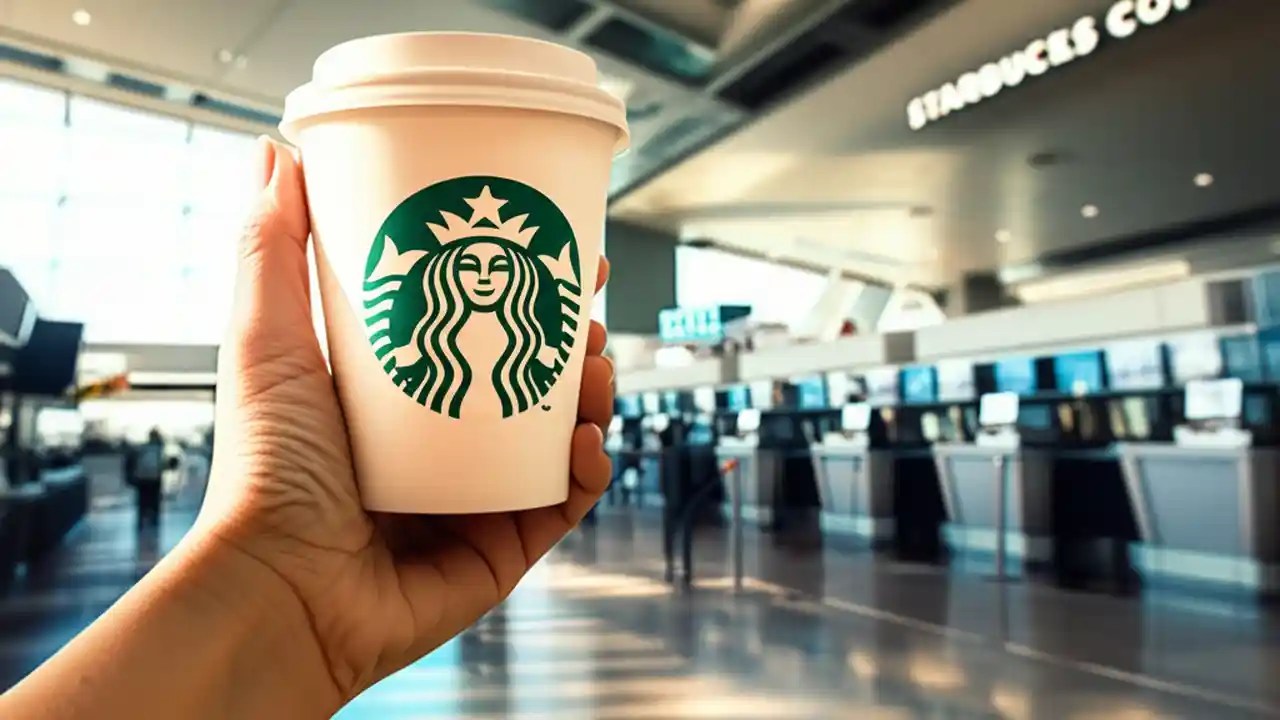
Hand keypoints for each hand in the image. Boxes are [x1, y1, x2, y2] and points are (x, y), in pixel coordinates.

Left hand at [201, 138, 613, 701]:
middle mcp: (445, 446)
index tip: (562, 253)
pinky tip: (586, 442)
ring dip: (594, 396)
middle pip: (535, 380)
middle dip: (576, 341)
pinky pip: (564, 502)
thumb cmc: (264, 471)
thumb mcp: (266, 340)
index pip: (485, 328)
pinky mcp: (501, 548)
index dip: (530, 290)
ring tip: (595, 369)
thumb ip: (272, 247)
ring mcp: (478, 498)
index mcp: (403, 398)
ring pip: (561, 436)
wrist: (281, 587)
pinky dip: (589, 470)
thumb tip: (276, 153)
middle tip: (590, 313)